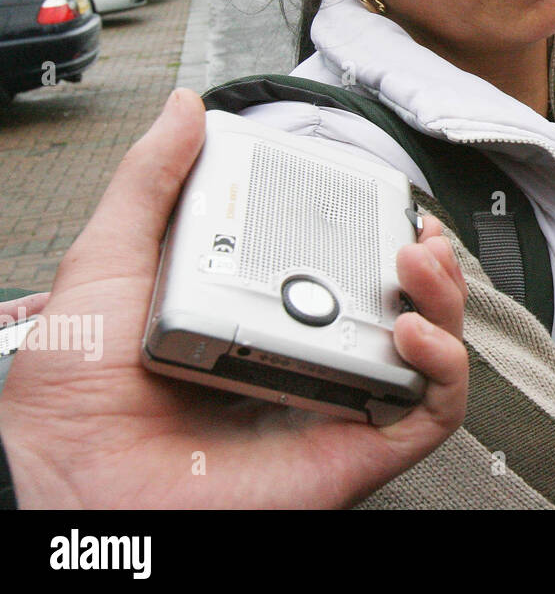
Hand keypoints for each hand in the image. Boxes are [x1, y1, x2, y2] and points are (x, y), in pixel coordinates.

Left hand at [0, 89, 468, 508]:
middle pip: (405, 305)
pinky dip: (445, 367)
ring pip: (432, 352)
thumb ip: (151, 183)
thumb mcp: (110, 262)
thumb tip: (186, 109)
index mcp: (262, 314)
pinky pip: (431, 411)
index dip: (379, 228)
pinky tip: (412, 332)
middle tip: (417, 232)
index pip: (347, 265)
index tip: (383, 195)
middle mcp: (308, 359)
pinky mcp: (355, 449)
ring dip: (448, 300)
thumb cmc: (72, 396)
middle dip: (431, 261)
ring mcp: (336, 404)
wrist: (67, 484)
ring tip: (420, 263)